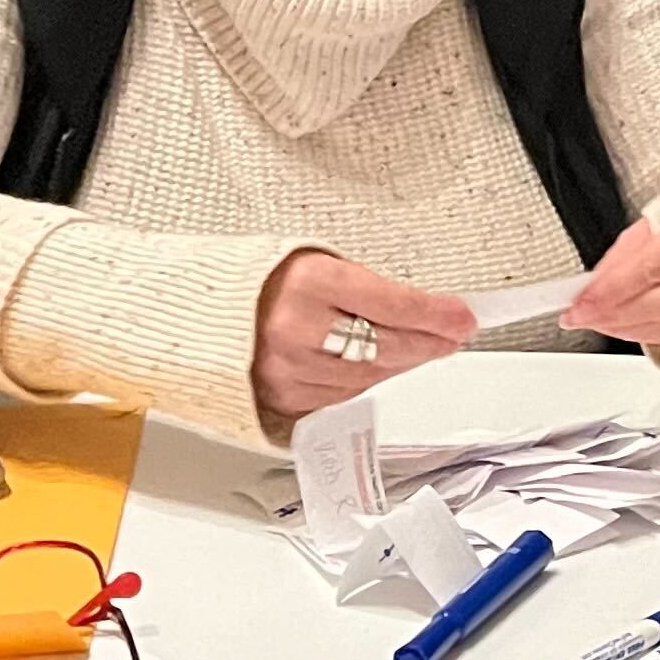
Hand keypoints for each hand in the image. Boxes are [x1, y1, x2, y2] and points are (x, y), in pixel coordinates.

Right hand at [252, 249, 475, 425]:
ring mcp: (288, 372)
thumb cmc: (257, 279)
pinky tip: (374, 363)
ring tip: (417, 347)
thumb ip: (362, 286)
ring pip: (369, 376)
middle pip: (387, 347)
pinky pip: (342, 395)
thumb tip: (420, 309)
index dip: (435, 314)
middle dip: (428, 342)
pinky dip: (364, 379)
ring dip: (399, 362)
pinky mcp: (281, 400)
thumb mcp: (311, 259)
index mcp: (308, 283)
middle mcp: (296, 331)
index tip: (463, 318)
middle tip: (452, 335)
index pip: (392, 304)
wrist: (196, 310)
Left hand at [569, 195, 659, 357]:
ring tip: (601, 322)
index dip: (613, 289)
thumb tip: (593, 287)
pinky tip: (629, 328)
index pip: (655, 264)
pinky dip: (651, 335)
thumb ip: (628, 253)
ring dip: (629, 328)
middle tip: (583, 316)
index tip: (582, 301)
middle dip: (614, 313)